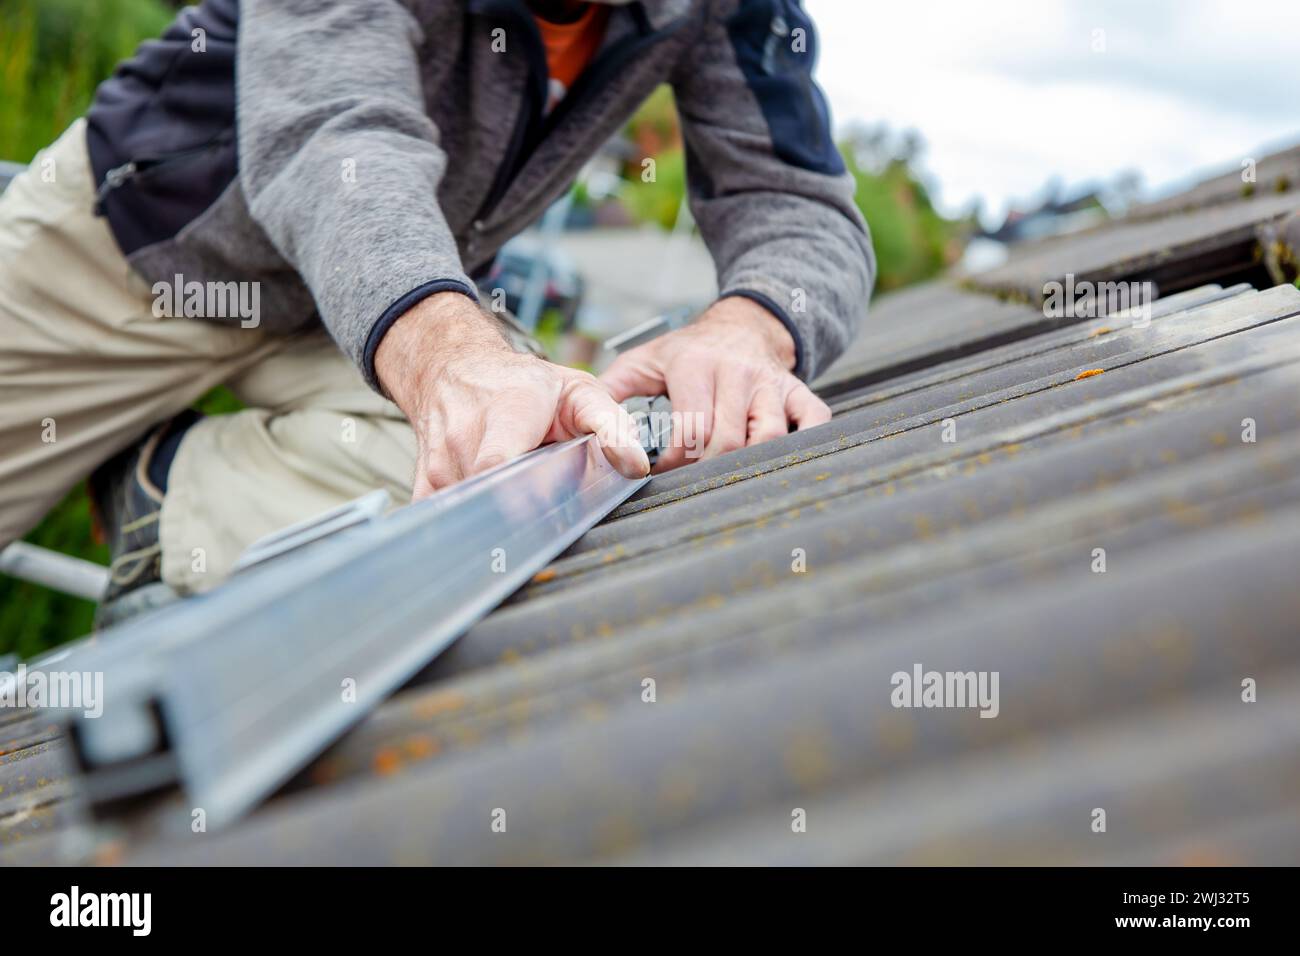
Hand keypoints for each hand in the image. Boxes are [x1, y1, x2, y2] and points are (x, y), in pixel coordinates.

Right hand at [375, 292, 649, 499]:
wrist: (457, 367)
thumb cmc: (524, 384)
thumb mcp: (579, 391)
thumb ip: (611, 426)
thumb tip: (635, 463)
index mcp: (505, 411)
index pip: (498, 462)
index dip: (519, 496)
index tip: (541, 516)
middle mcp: (464, 435)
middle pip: (489, 495)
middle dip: (519, 512)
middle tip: (542, 514)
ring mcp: (439, 459)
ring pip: (469, 511)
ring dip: (497, 516)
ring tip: (516, 500)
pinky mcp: (424, 479)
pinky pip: (440, 517)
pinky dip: (463, 527)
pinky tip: (484, 522)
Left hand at [600, 297, 830, 470]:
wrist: (742, 324)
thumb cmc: (689, 350)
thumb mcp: (646, 359)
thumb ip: (612, 387)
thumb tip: (581, 420)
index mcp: (695, 365)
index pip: (691, 428)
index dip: (675, 461)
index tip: (662, 472)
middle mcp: (737, 372)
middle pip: (727, 439)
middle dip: (706, 467)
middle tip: (691, 478)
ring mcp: (771, 382)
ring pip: (769, 436)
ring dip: (747, 461)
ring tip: (726, 471)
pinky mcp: (798, 389)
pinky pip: (814, 419)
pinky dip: (804, 441)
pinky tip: (779, 456)